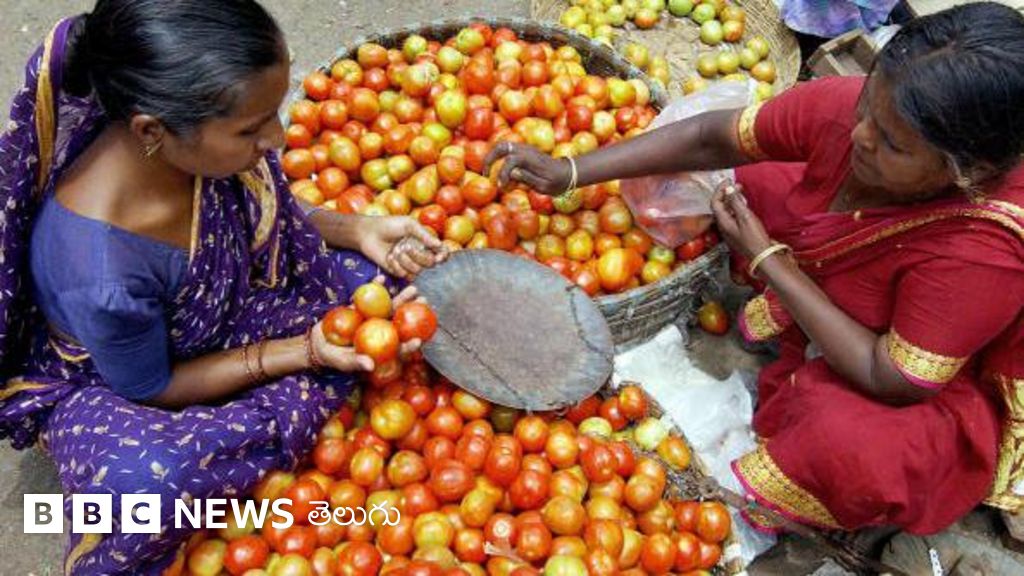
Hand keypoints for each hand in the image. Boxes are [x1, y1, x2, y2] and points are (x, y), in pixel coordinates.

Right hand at [310, 279, 426, 371]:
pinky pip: (369, 297)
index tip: (419, 340)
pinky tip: (381, 279)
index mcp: (380, 348)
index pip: (398, 348)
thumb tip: (370, 365)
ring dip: (401, 298)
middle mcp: (380, 332)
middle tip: (425, 301)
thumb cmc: (333, 358)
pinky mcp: (361, 308)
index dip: (409, 345)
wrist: (319, 343)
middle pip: (401, 322)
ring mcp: (372, 319)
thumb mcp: (343, 362)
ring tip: (413, 288)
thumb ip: (356, 363)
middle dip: (414, 312)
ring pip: (390, 307)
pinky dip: (374, 288)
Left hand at [359, 216, 447, 278]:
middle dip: (418, 255)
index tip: (439, 256)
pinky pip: (404, 274)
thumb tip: (440, 245)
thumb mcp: (409, 225)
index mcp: (425, 242)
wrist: (369, 233)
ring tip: (395, 250)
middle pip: (430, 263)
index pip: (441, 252)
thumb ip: (425, 235)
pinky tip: (389, 257)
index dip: (443, 256)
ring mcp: (409, 264)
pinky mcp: (398, 271)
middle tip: (405, 246)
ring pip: (417, 270)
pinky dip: (396, 265)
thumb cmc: (389, 225)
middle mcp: (420, 254)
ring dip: (405, 260)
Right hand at [483, 141, 572, 194]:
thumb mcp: (544, 186)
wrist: (566, 173)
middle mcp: (526, 150)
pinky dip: (499, 159)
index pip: (510, 161)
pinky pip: (507, 151)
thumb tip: (512, 174)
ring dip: (492, 158)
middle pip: (501, 147)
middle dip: (489, 160)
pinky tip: (501, 174)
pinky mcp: (524, 151)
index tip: (500, 186)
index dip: (502, 174)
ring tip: (489, 173)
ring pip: (502, 146)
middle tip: (485, 174)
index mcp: (531, 159)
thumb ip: (528, 179)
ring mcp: (524, 149)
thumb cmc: (556, 182)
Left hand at [710, 182, 772, 259]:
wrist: (763, 255)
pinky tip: (743, 205)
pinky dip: (736, 207)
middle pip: (720, 206)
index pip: (715, 202)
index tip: (728, 181)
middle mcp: (724, 226)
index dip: (720, 190)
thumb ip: (736, 202)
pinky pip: (732, 216)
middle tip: (736, 185)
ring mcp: (730, 230)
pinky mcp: (737, 233)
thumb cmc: (754, 238)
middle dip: (726, 194)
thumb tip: (728, 189)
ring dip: (731, 200)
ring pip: (726, 211)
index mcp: (723, 222)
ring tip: (740, 192)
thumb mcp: (745, 217)